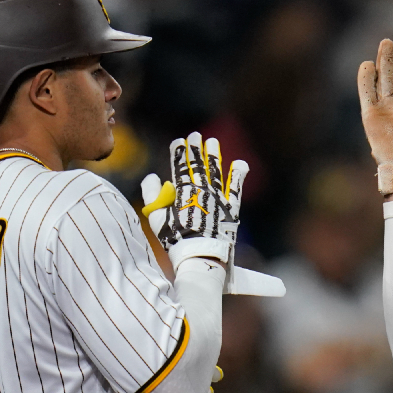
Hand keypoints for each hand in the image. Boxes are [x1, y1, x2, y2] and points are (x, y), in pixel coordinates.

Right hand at [141, 132, 247, 267]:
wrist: (200, 256)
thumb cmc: (175, 240)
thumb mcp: (156, 218)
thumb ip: (151, 195)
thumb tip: (153, 176)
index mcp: (183, 192)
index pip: (180, 167)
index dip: (179, 153)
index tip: (179, 141)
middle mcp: (202, 191)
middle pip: (198, 165)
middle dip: (196, 149)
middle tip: (196, 135)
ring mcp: (218, 198)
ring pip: (216, 171)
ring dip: (213, 156)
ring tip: (212, 142)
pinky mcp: (231, 208)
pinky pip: (235, 188)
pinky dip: (237, 175)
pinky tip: (240, 163)